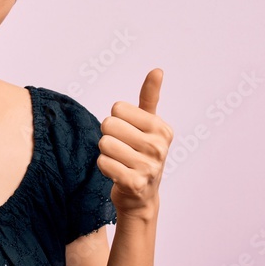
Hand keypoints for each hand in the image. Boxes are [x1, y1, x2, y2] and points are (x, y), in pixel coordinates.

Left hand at [97, 68, 173, 217]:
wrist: (142, 195)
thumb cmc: (141, 153)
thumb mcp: (148, 125)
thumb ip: (150, 97)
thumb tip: (157, 70)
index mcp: (161, 128)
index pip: (118, 108)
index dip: (116, 119)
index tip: (128, 133)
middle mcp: (158, 147)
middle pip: (108, 124)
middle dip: (108, 135)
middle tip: (121, 148)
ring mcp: (148, 167)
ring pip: (104, 144)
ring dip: (106, 152)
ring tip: (119, 161)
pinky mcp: (134, 183)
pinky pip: (103, 163)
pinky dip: (104, 166)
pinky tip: (116, 173)